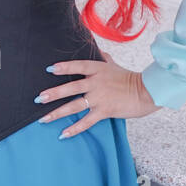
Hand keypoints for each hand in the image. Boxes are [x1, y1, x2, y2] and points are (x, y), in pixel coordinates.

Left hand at [35, 50, 159, 139]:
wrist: (147, 92)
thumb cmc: (130, 78)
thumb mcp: (115, 65)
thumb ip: (104, 59)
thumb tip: (98, 51)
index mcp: (98, 69)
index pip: (77, 66)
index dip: (63, 67)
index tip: (49, 69)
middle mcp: (96, 82)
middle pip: (71, 87)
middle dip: (53, 93)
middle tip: (38, 98)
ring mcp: (100, 97)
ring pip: (74, 105)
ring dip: (57, 113)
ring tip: (43, 119)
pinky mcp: (105, 111)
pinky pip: (86, 121)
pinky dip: (74, 129)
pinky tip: (63, 134)